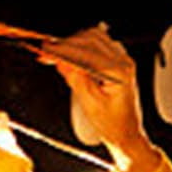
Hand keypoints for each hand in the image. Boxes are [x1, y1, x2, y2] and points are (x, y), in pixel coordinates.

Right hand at [36, 26, 156, 171]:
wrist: (126, 134)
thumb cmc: (113, 125)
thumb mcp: (89, 104)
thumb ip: (75, 79)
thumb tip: (60, 60)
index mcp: (118, 73)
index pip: (86, 52)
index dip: (62, 50)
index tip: (46, 50)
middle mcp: (124, 63)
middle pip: (90, 39)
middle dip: (66, 44)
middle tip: (46, 53)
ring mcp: (123, 61)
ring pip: (94, 37)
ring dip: (73, 43)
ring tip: (57, 55)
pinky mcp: (118, 62)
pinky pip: (99, 44)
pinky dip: (82, 46)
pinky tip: (70, 55)